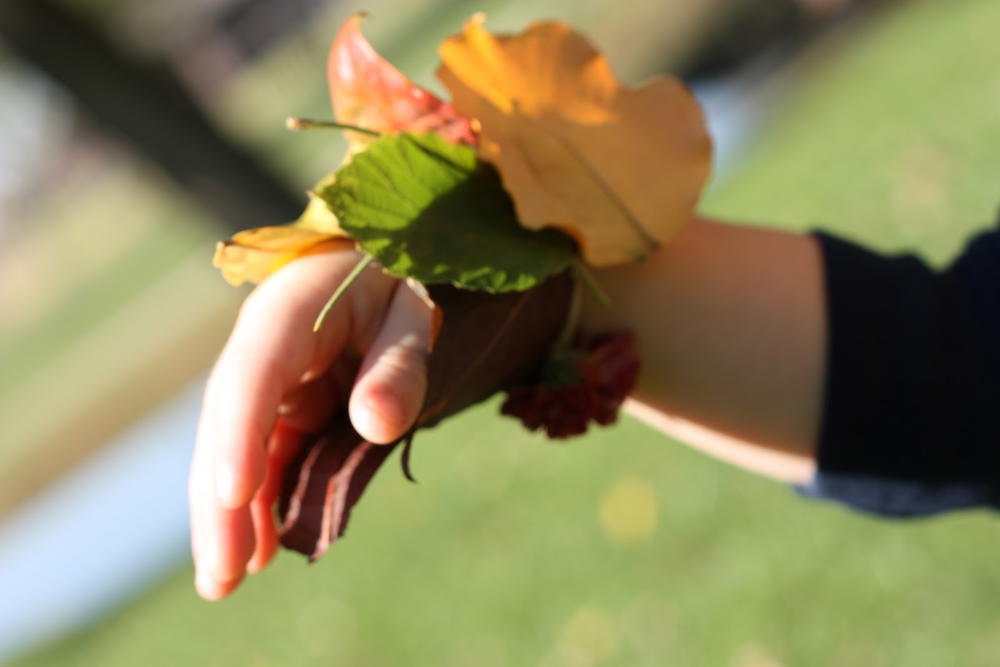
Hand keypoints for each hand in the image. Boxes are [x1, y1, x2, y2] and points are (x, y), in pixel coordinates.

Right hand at [189, 248, 432, 599]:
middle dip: (221, 501)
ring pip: (236, 450)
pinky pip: (265, 457)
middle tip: (221, 574)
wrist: (382, 265)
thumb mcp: (414, 309)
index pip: (254, 372)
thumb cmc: (400, 279)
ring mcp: (268, 381)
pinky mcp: (283, 407)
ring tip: (228, 580)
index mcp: (289, 309)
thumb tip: (376, 424)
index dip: (241, 433)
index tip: (235, 493)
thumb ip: (399, 362)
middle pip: (229, 424)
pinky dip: (260, 502)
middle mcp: (262, 348)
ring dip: (231, 515)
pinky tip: (258, 549)